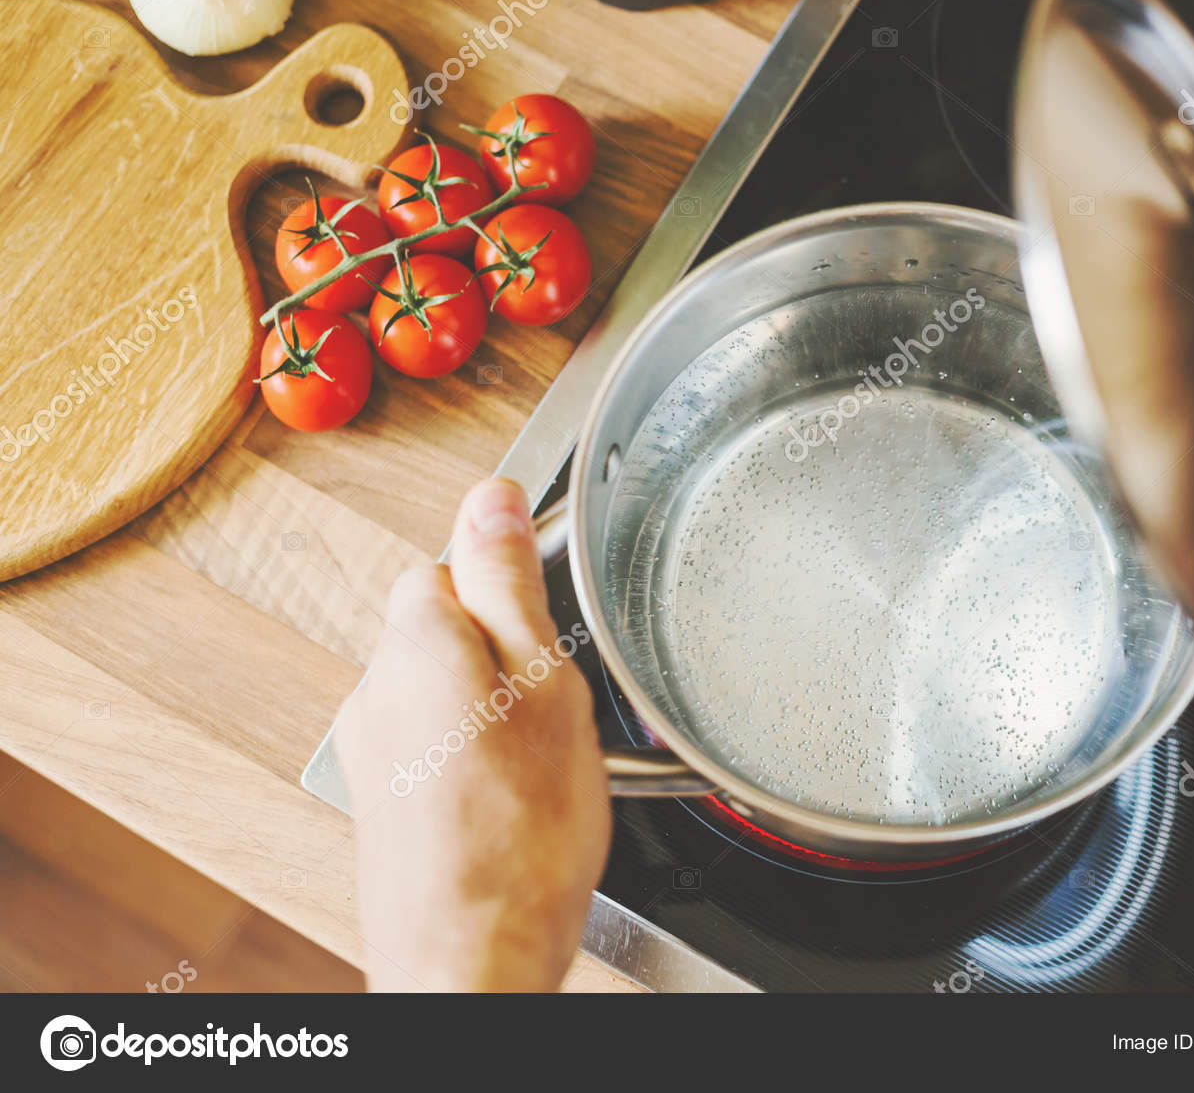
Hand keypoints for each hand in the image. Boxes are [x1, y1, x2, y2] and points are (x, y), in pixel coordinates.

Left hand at [334, 478, 609, 990]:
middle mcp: (375, 687)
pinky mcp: (383, 799)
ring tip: (545, 758)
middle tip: (561, 700)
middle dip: (503, 646)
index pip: (452, 557)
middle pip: (445, 622)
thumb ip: (507, 582)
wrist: (471, 958)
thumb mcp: (543, 680)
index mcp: (415, 639)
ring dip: (490, 703)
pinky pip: (435, 741)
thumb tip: (489, 496)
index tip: (553, 620)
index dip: (511, 582)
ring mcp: (373, 747)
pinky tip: (517, 797)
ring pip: (443, 685)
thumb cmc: (519, 835)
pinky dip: (474, 753)